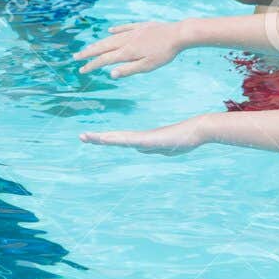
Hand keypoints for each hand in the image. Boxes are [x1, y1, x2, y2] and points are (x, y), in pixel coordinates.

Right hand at [75, 20, 189, 76]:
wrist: (178, 34)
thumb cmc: (164, 53)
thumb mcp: (147, 66)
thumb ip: (128, 70)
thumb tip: (111, 74)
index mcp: (127, 52)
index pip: (104, 60)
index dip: (92, 65)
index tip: (81, 70)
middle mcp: (126, 40)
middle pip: (103, 46)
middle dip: (88, 52)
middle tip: (76, 56)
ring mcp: (133, 32)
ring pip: (111, 37)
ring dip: (98, 43)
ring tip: (89, 47)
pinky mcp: (140, 26)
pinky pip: (124, 27)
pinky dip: (115, 29)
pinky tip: (109, 30)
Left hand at [81, 115, 206, 154]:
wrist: (198, 129)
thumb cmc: (184, 137)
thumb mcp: (164, 148)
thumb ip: (150, 147)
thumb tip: (138, 147)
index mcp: (142, 141)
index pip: (119, 141)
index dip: (105, 139)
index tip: (91, 138)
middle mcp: (141, 138)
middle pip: (115, 138)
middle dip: (98, 138)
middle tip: (81, 136)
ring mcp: (145, 138)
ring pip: (120, 139)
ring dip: (105, 139)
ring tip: (89, 137)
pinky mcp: (151, 139)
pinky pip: (132, 141)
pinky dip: (120, 141)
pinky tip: (110, 139)